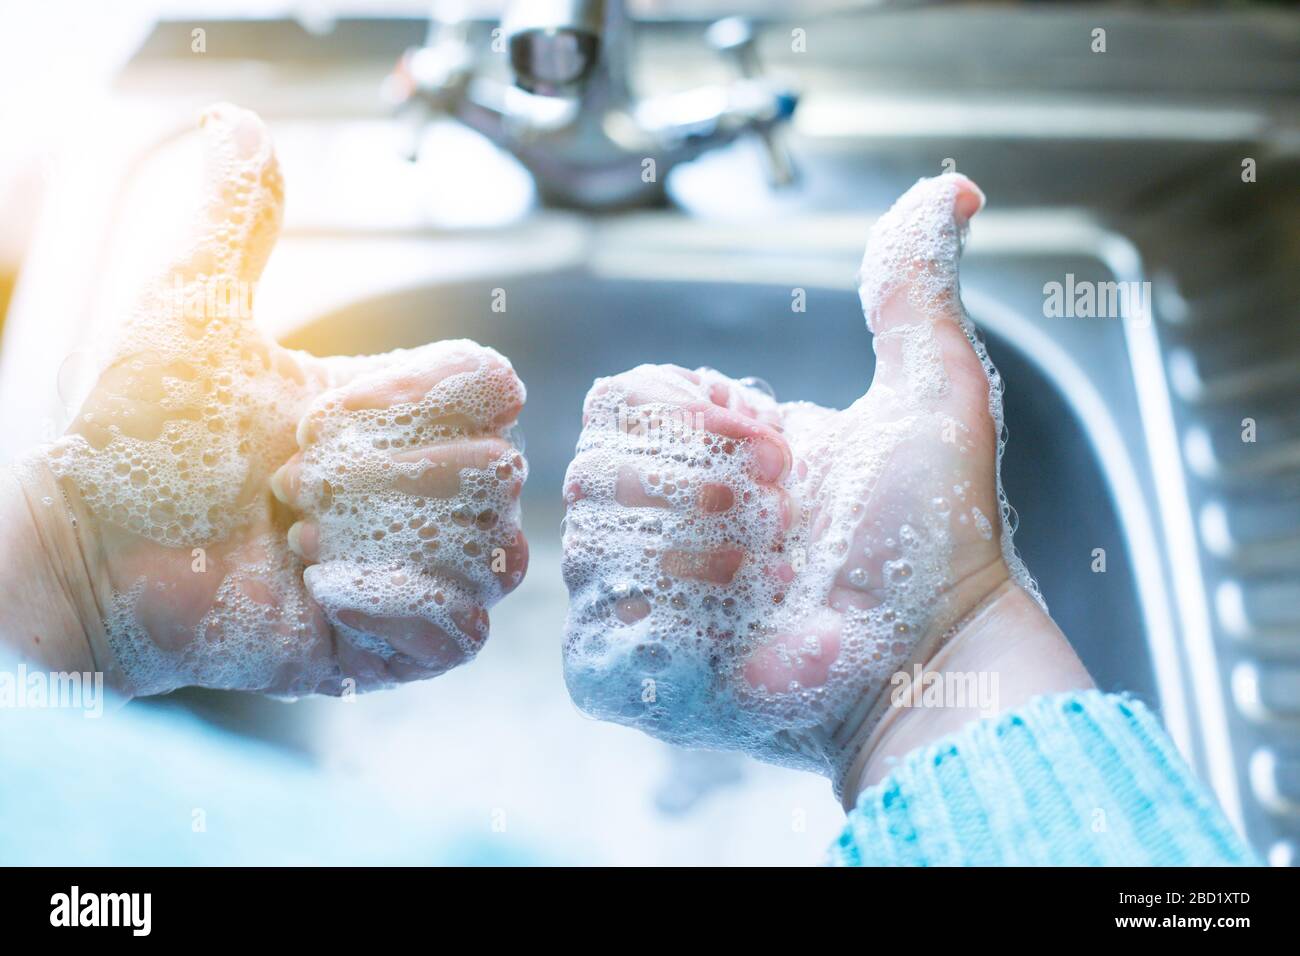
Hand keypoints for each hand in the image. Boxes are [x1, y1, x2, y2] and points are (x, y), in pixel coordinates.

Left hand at [25, 104, 527, 696]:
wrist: (83, 550)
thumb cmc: (134, 435)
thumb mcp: (191, 317)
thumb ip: (236, 228)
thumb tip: (243, 125)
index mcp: (394, 416)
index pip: (495, 390)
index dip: (421, 397)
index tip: (320, 410)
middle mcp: (416, 491)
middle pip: (502, 473)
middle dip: (390, 473)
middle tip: (293, 480)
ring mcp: (409, 571)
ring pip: (493, 553)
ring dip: (391, 537)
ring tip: (302, 533)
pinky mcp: (386, 647)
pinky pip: (461, 631)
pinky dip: (403, 602)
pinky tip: (324, 583)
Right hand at [561, 174, 1083, 794]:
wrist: (933, 659)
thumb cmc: (938, 538)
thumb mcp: (933, 391)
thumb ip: (915, 290)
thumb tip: (954, 190)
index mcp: (715, 452)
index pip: (625, 398)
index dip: (693, 419)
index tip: (774, 448)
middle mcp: (671, 520)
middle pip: (592, 469)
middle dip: (692, 490)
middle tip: (775, 523)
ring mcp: (646, 598)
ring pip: (590, 547)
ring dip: (688, 559)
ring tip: (762, 585)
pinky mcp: (632, 674)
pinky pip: (592, 633)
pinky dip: (657, 630)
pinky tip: (724, 639)